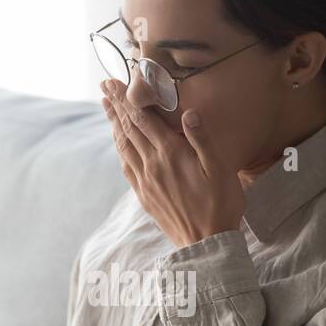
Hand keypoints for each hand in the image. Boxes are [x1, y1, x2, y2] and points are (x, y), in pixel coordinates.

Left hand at [101, 79, 244, 248]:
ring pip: (124, 146)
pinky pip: (126, 165)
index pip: (143, 118)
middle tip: (104, 85)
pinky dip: (120, 147)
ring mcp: (146, 181)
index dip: (127, 98)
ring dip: (114, 123)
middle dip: (116, 104)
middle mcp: (152, 165)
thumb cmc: (220, 205)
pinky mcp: (145, 195)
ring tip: (107, 107)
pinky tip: (119, 142)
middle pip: (129, 128)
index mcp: (171, 154)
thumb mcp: (220, 169)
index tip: (114, 81)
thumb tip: (188, 112)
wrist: (206, 243)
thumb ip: (202, 139)